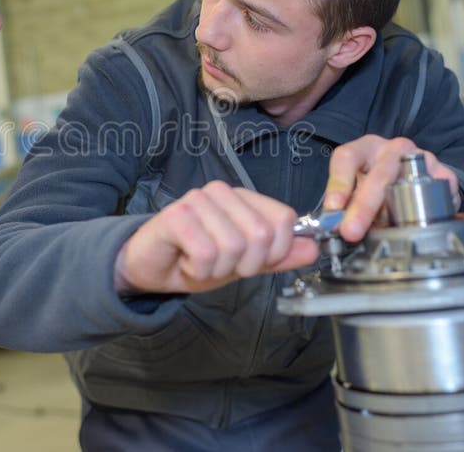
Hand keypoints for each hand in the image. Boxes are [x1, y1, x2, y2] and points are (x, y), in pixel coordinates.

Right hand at [114, 181, 319, 294]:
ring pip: (233, 247)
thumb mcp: (244, 262)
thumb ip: (279, 256)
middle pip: (261, 236)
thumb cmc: (194, 259)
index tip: (252, 263)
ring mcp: (198, 200)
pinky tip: (186, 261)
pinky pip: (206, 254)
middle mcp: (222, 193)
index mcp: (243, 199)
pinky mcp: (175, 216)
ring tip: (201, 262)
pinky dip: (198, 270)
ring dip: (218, 270)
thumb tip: (313, 248)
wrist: (150, 266)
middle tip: (221, 265)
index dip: (276, 252)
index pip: (284, 220)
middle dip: (244, 265)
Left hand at [323, 135, 459, 242]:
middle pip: (379, 175)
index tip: (332, 210)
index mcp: (365, 148)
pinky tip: (418, 226)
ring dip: (395, 214)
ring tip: (385, 233)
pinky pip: (435, 196)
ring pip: (408, 185)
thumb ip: (345, 206)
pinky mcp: (444, 174)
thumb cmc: (378, 184)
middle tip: (351, 231)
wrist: (416, 177)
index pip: (348, 157)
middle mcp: (393, 149)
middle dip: (364, 206)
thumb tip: (335, 229)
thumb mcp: (357, 190)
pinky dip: (425, 214)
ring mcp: (421, 159)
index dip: (338, 184)